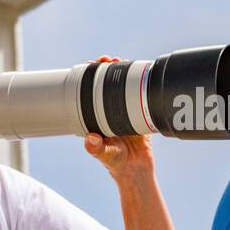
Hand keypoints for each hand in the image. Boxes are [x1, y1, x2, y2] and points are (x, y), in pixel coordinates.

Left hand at [82, 56, 154, 178]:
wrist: (137, 169)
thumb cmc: (116, 163)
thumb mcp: (106, 155)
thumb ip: (97, 149)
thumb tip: (90, 139)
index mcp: (96, 116)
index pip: (89, 91)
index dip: (89, 77)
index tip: (90, 66)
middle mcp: (108, 110)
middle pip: (105, 83)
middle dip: (106, 68)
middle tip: (107, 59)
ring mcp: (125, 110)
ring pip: (122, 85)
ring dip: (122, 72)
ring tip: (122, 61)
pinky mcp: (140, 113)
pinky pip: (139, 94)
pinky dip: (139, 83)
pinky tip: (141, 74)